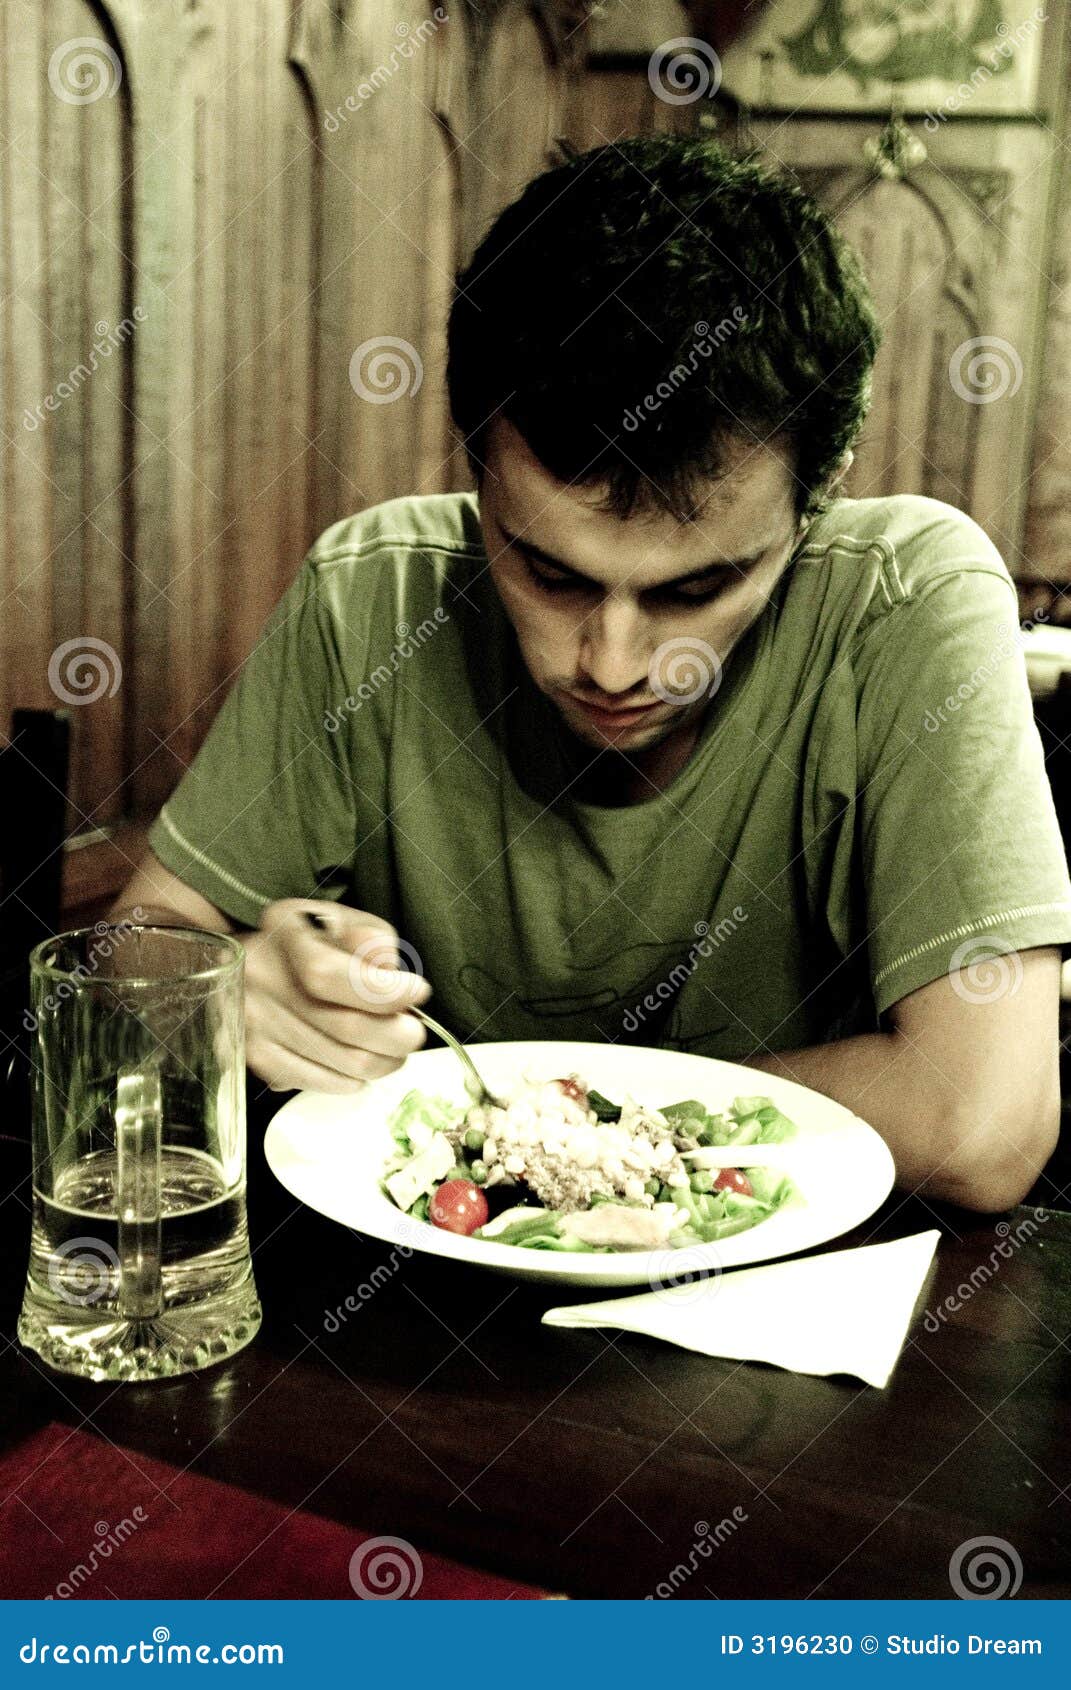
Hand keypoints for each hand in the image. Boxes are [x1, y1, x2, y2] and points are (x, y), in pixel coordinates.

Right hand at [242, 898, 429, 1092]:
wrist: (256, 961)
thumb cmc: (313, 940)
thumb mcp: (345, 921)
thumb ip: (372, 940)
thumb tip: (390, 974)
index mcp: (284, 928)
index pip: (328, 974)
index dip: (382, 992)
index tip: (417, 991)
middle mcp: (260, 975)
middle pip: (344, 1026)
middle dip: (398, 1035)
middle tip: (413, 1031)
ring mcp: (254, 1020)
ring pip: (343, 1062)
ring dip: (384, 1060)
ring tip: (392, 1045)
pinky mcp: (255, 1056)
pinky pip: (321, 1082)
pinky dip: (353, 1078)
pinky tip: (360, 1059)